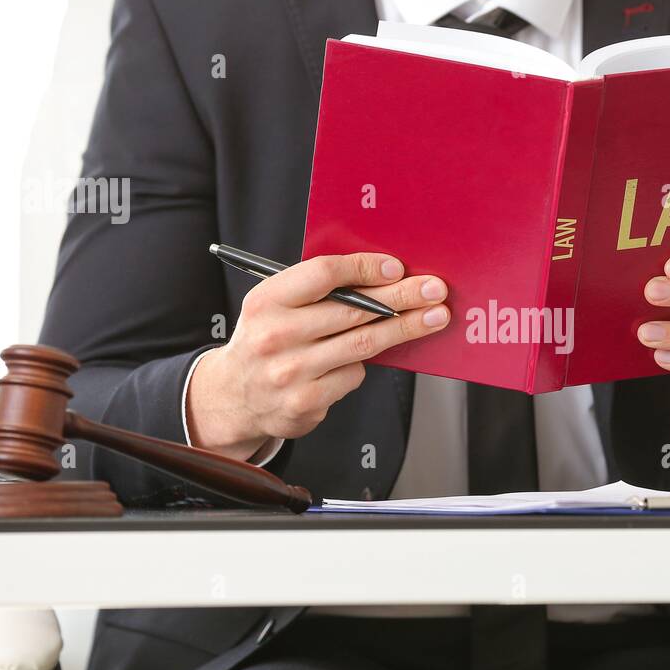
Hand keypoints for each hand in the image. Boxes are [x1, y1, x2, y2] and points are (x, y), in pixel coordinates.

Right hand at [188, 252, 449, 459]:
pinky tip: (361, 359)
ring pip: (363, 344)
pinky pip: (353, 375)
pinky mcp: (305, 402)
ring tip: (434, 317)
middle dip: (402, 297)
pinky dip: (363, 365)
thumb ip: (316, 290)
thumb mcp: (276, 305)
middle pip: (354, 310)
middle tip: (434, 290)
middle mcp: (275, 335)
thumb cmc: (267, 340)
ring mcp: (290, 372)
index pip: (324, 274)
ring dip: (405, 328)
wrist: (235, 395)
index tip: (397, 267)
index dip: (366, 268)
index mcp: (267, 300)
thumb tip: (382, 276)